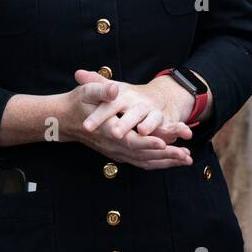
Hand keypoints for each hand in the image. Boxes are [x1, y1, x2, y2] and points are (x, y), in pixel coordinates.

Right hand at [59, 70, 192, 170]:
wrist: (64, 120)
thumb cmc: (77, 103)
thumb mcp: (86, 91)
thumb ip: (100, 89)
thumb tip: (112, 88)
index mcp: (108, 131)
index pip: (130, 140)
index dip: (147, 141)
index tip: (164, 142)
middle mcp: (113, 146)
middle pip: (143, 154)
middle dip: (166, 155)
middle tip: (186, 155)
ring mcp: (116, 152)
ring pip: (144, 161)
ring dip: (166, 162)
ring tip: (187, 160)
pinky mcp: (119, 154)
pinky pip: (140, 162)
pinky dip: (158, 163)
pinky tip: (172, 162)